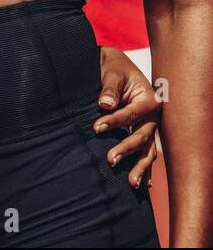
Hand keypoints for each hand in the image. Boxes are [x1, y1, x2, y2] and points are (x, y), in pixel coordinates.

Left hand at [95, 45, 160, 188]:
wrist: (116, 65)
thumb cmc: (113, 67)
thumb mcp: (112, 72)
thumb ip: (109, 88)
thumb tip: (105, 105)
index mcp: (149, 99)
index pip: (131, 114)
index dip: (114, 122)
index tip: (96, 128)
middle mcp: (153, 115)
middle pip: (142, 136)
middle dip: (127, 149)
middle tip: (110, 160)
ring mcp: (149, 126)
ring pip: (148, 149)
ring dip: (140, 166)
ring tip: (131, 183)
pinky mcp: (142, 131)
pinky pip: (146, 151)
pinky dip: (145, 167)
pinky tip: (144, 185)